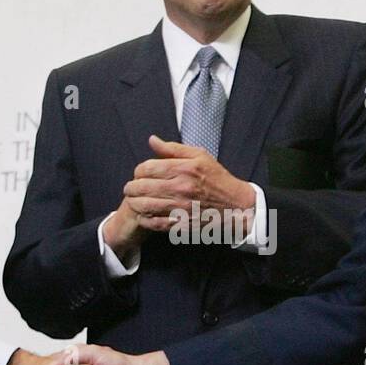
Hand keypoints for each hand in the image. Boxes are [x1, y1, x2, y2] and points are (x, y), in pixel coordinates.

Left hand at [120, 134, 254, 233]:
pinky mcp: (182, 224)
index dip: (138, 171)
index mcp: (184, 169)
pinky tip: (143, 215)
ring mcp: (180, 208)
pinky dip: (144, 219)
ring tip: (134, 200)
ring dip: (135, 203)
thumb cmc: (217, 179)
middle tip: (130, 188)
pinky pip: (154, 223)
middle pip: (142, 187)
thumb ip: (173, 149)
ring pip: (145, 206)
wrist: (235, 205)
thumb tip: (152, 140)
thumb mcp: (199, 156)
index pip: (147, 168)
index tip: (139, 174)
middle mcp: (181, 188)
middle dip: (131, 187)